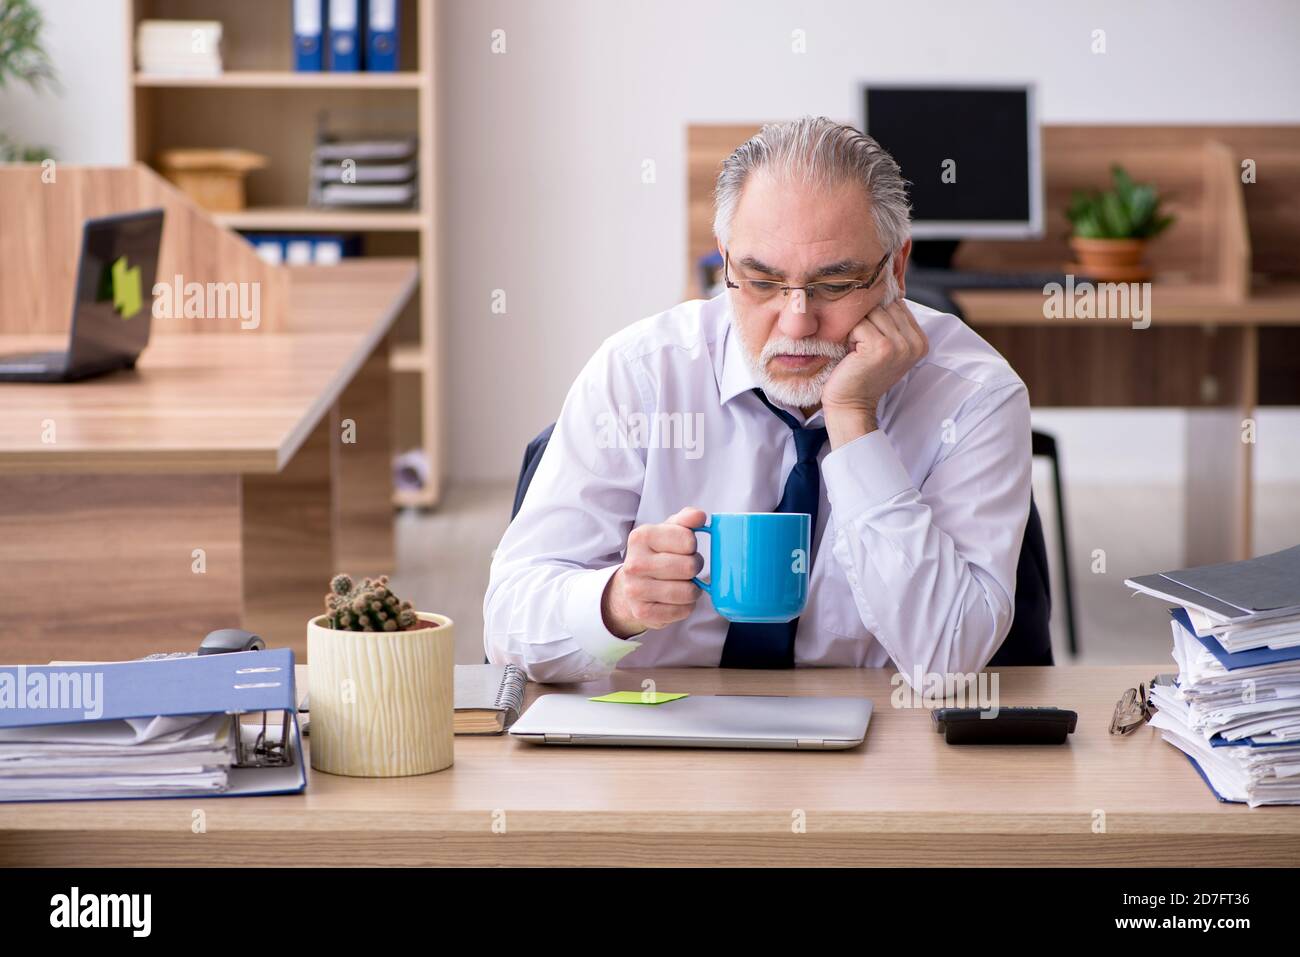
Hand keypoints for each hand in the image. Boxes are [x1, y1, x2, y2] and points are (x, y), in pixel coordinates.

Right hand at [602, 507, 706, 637]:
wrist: (630, 586)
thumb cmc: (655, 555)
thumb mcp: (667, 532)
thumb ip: (685, 520)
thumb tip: (699, 516)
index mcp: (641, 537)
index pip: (687, 539)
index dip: (692, 545)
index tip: (685, 548)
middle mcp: (634, 563)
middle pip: (689, 566)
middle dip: (694, 567)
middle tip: (687, 569)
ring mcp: (636, 590)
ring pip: (687, 591)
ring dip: (693, 589)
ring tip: (684, 584)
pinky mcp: (642, 612)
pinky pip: (682, 611)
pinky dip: (685, 606)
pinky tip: (676, 600)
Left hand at [821, 299, 927, 446]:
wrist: (851, 404)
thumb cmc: (861, 373)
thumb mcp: (885, 345)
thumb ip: (891, 321)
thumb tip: (884, 286)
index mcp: (920, 340)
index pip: (896, 304)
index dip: (876, 317)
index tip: (870, 340)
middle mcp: (915, 342)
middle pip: (884, 305)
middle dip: (866, 320)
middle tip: (860, 346)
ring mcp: (900, 345)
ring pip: (871, 312)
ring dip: (857, 328)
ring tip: (857, 350)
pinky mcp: (882, 348)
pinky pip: (860, 324)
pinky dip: (849, 336)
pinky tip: (852, 355)